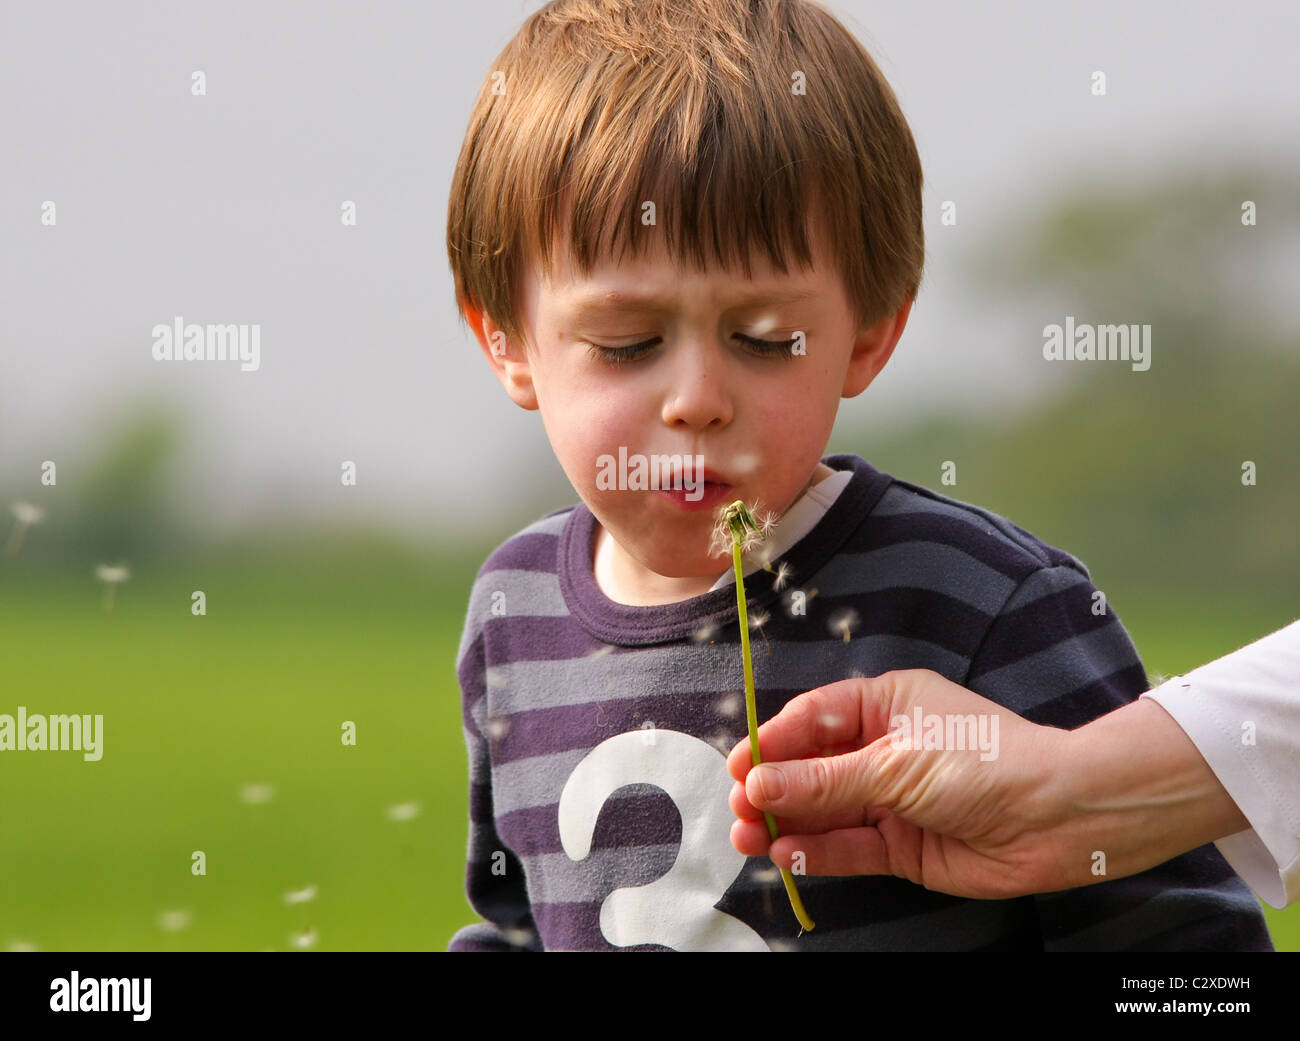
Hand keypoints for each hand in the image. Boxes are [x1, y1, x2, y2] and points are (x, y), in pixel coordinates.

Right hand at [727, 669, 1076, 898]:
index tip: (739, 765)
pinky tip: (789, 853)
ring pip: (824, 811)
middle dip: (774, 788)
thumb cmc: (989, 761)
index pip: (813, 718)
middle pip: (812, 767)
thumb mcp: (897, 763)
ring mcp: (891, 798)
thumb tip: (760, 785)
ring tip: (748, 837)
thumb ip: (825, 780)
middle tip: (739, 808)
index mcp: (886, 704)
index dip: (773, 741)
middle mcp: (884, 748)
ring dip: (786, 823)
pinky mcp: (902, 844)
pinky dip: (819, 851)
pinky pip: (848, 847)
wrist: (1060, 817)